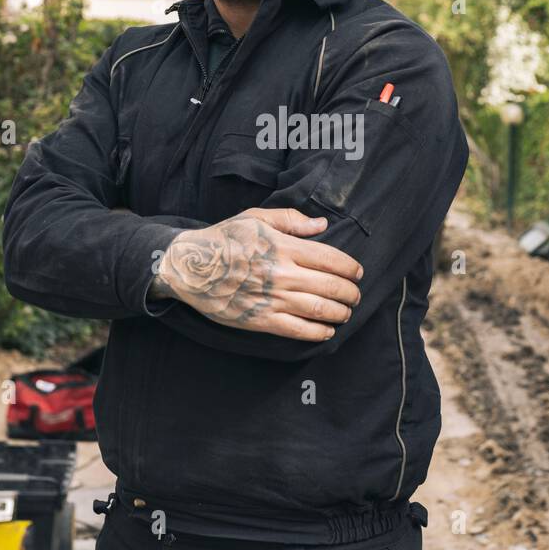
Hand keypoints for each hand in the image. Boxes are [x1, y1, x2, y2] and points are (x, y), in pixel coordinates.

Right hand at [150, 207, 363, 340]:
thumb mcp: (256, 218)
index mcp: (284, 247)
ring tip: (346, 312)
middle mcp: (282, 273)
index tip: (357, 272)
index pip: (330, 259)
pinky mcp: (261, 320)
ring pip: (319, 309)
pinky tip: (327, 330)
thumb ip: (291, 219)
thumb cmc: (224, 239)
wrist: (191, 267)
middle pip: (330, 286)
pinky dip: (318, 332)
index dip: (350, 268)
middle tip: (356, 295)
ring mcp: (272, 298)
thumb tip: (322, 225)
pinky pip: (297, 329)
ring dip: (340, 312)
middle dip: (350, 292)